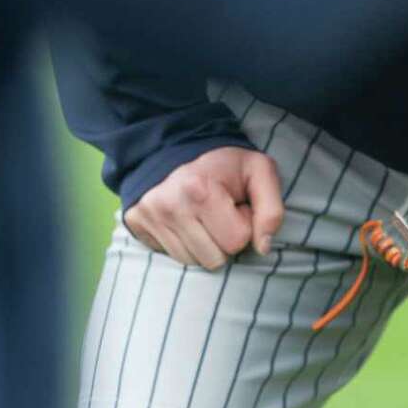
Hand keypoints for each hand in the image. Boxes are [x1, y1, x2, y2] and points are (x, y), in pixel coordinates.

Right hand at [125, 146, 285, 269]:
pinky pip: (171, 257)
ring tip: (202, 216)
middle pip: (215, 259)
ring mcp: (149, 217)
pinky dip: (183, 244)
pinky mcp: (136, 224)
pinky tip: (185, 221)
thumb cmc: (223, 163)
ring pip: (193, 262)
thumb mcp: (258, 171)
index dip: (244, 222)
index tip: (236, 204)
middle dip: (224, 239)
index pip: (237, 241)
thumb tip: (263, 248)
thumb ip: (271, 209)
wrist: (174, 145)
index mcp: (200, 191)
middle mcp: (169, 207)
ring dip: (204, 245)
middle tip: (219, 212)